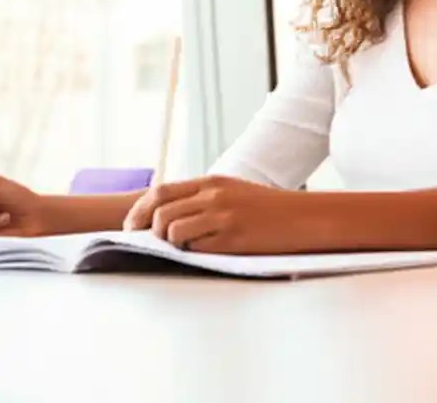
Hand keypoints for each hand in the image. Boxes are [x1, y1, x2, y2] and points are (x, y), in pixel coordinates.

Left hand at [122, 176, 309, 253]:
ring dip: (170, 243)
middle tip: (149, 243)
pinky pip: (196, 248)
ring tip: (184, 248)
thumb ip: (202, 199)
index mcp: (211, 183)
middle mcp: (213, 196)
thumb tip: (168, 215)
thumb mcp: (232, 192)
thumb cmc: (268, 209)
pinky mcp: (232, 238)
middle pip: (160, 211)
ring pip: (172, 230)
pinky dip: (193, 253)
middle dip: (148, 230)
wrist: (304, 217)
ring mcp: (222, 216)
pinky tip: (206, 253)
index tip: (132, 226)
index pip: (161, 192)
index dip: (140, 210)